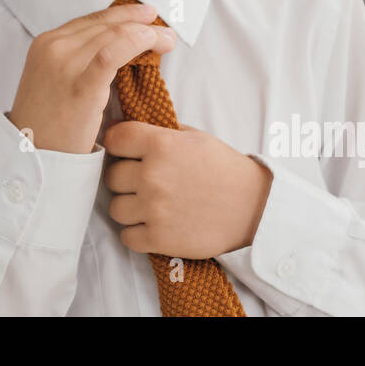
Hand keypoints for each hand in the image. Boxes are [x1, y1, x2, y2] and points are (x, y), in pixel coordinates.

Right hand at [8, 2, 176, 154]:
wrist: (31, 158)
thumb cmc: (48, 126)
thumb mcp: (54, 82)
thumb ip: (77, 62)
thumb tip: (117, 52)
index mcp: (45, 43)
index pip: (92, 20)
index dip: (123, 15)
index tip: (146, 18)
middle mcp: (53, 46)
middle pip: (105, 23)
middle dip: (140, 22)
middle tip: (165, 29)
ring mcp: (64, 63)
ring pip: (114, 33)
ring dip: (147, 33)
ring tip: (168, 40)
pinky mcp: (80, 85)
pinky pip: (113, 53)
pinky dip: (137, 42)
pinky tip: (154, 43)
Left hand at [102, 121, 273, 258]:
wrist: (252, 207)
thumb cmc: (222, 168)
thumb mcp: (192, 137)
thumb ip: (157, 132)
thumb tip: (119, 126)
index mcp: (160, 144)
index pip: (114, 139)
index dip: (118, 145)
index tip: (125, 152)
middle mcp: (153, 175)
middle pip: (112, 176)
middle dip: (125, 179)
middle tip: (144, 182)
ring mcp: (154, 209)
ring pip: (115, 208)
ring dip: (130, 207)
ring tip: (150, 205)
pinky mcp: (159, 239)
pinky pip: (126, 237)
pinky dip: (137, 233)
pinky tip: (153, 224)